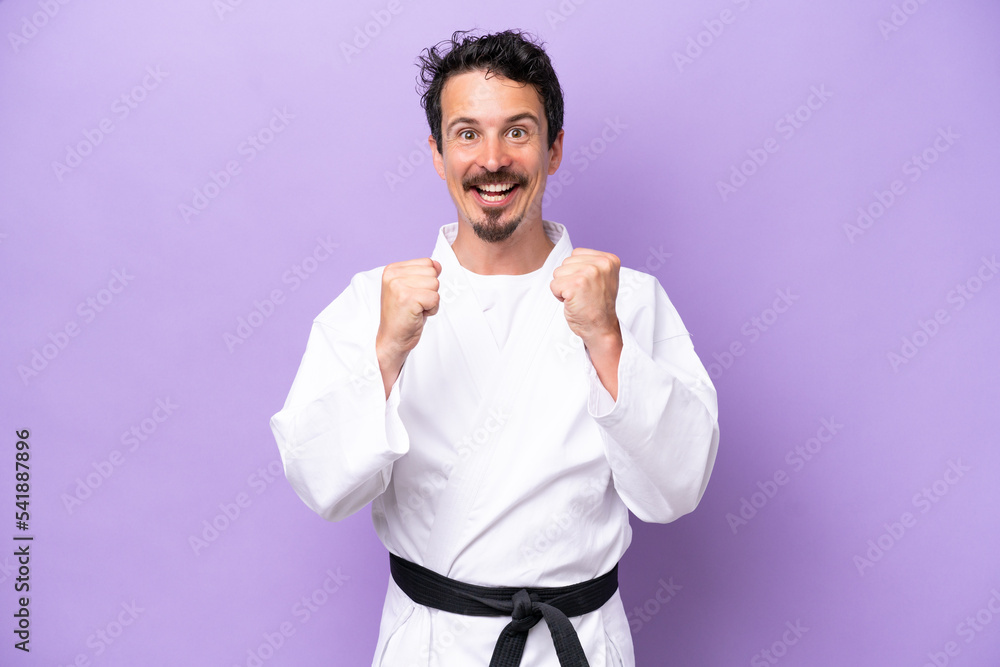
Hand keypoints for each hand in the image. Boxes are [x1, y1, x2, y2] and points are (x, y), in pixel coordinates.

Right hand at [375, 258, 440, 396]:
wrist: (392, 340)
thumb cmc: (403, 316)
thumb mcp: (411, 289)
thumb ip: (423, 274)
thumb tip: (438, 264)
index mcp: (392, 269)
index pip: (427, 263)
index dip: (427, 282)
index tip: (413, 295)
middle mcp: (393, 275)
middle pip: (433, 273)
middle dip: (430, 291)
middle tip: (415, 304)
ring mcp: (399, 285)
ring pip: (435, 285)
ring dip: (431, 301)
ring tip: (415, 309)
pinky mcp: (407, 298)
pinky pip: (435, 298)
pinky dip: (431, 310)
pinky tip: (417, 315)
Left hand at [550, 248, 621, 344]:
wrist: (601, 328)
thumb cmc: (598, 306)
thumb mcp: (603, 278)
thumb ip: (591, 264)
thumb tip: (571, 257)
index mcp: (609, 260)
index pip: (576, 254)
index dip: (576, 271)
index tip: (589, 286)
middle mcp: (601, 264)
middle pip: (566, 262)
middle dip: (569, 279)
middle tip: (583, 294)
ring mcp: (588, 273)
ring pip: (558, 272)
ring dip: (563, 287)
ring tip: (578, 298)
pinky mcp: (576, 285)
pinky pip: (554, 285)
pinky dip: (558, 296)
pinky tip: (573, 303)